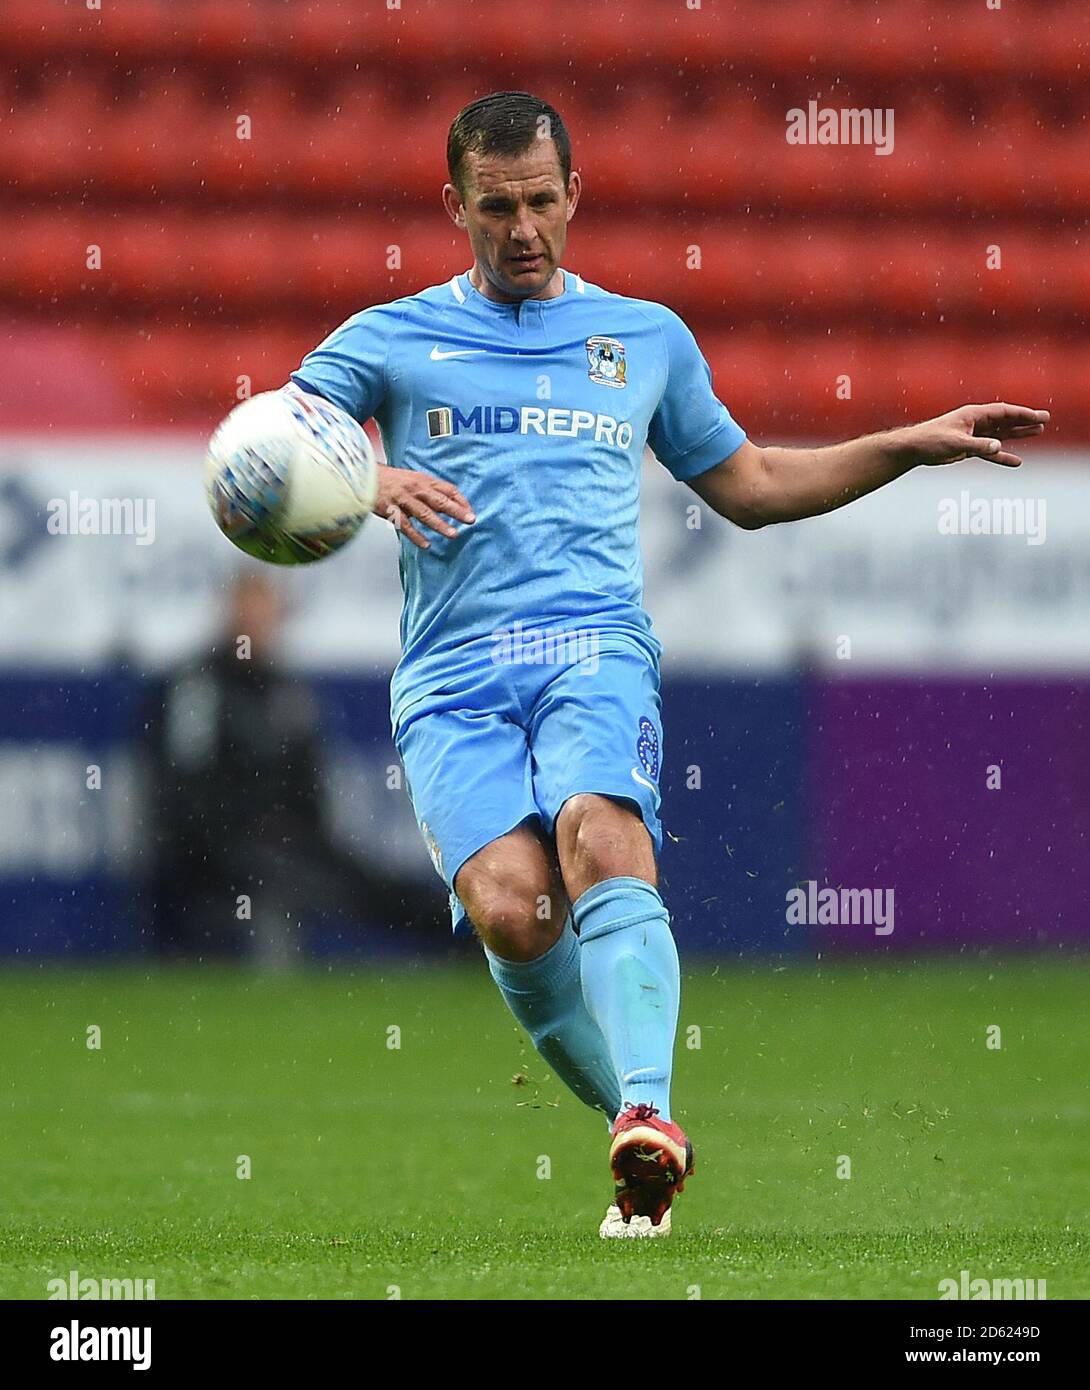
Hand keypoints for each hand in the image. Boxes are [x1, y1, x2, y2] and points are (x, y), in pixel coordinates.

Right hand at [375, 465, 474, 549]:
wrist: (366, 477)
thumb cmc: (392, 480)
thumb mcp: (415, 480)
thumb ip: (431, 491)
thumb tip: (451, 504)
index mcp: (423, 480)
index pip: (448, 489)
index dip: (461, 501)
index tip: (470, 512)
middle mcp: (415, 489)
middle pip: (440, 500)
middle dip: (457, 511)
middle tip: (470, 520)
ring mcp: (403, 499)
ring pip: (424, 513)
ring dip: (440, 524)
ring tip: (453, 534)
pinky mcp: (390, 510)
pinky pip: (406, 525)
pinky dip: (416, 536)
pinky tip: (426, 545)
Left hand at [906, 402, 1049, 468]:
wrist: (914, 448)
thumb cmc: (931, 440)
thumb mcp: (956, 443)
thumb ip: (978, 445)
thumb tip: (998, 446)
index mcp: (973, 415)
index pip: (1003, 412)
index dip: (1022, 414)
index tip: (1038, 416)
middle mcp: (976, 423)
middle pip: (1006, 420)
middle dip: (1025, 420)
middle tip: (1045, 419)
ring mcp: (973, 435)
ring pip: (1001, 434)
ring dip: (1018, 434)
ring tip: (1038, 432)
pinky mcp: (968, 448)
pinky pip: (990, 452)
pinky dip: (1002, 456)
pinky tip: (1016, 462)